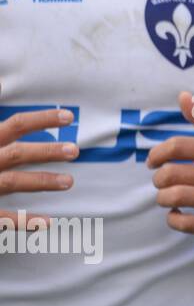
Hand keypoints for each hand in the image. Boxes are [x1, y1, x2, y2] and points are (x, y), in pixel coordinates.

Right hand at [0, 81, 77, 228]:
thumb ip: (0, 120)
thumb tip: (4, 83)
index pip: (13, 124)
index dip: (41, 119)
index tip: (68, 116)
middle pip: (16, 153)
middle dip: (46, 151)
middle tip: (74, 150)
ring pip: (11, 182)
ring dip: (41, 182)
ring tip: (69, 182)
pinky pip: (0, 218)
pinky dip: (23, 221)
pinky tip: (47, 222)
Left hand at [146, 91, 193, 242]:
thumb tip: (181, 94)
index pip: (177, 146)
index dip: (156, 153)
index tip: (153, 161)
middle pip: (170, 174)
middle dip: (159, 179)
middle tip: (163, 182)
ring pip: (173, 197)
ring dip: (163, 199)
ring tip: (168, 197)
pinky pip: (182, 223)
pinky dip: (173, 218)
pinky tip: (179, 214)